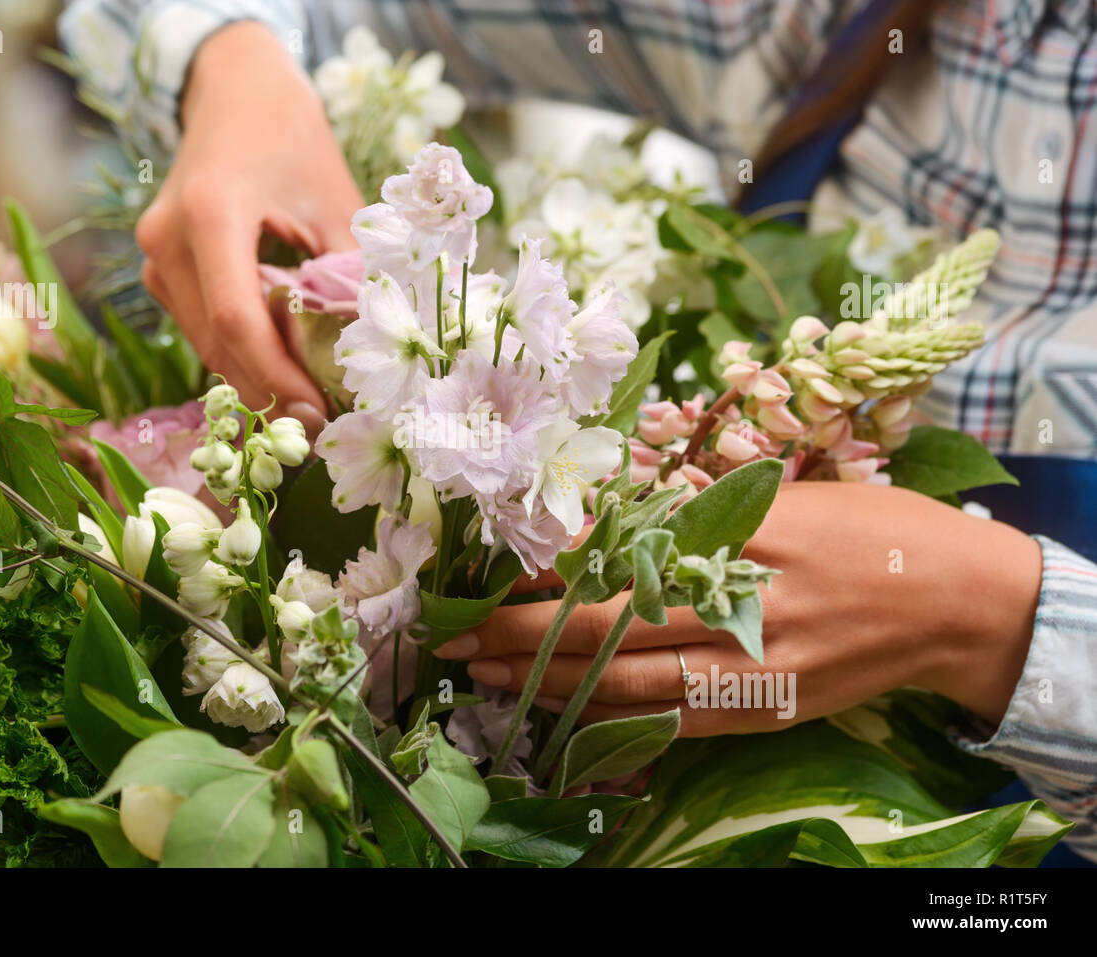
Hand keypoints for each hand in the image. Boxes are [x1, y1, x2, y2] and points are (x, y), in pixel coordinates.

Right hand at [136, 21, 364, 434]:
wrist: (235, 89)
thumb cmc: (293, 136)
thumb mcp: (335, 200)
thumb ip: (346, 275)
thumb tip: (365, 354)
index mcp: (210, 213)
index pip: (237, 319)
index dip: (277, 376)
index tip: (320, 410)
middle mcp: (167, 240)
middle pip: (217, 342)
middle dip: (270, 389)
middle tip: (322, 424)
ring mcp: (156, 257)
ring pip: (206, 342)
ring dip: (256, 377)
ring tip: (310, 404)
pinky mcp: (162, 269)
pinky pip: (203, 326)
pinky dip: (242, 352)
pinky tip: (283, 368)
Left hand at [434, 483, 1042, 734]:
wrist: (958, 604)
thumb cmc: (873, 531)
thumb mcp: (789, 496)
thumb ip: (699, 512)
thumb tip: (609, 518)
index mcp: (749, 535)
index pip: (628, 552)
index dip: (555, 567)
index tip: (495, 570)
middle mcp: (747, 604)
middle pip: (614, 622)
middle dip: (525, 632)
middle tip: (454, 636)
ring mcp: (758, 667)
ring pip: (632, 680)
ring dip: (550, 682)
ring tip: (485, 676)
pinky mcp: (768, 712)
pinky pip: (676, 722)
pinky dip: (614, 721)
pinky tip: (562, 720)